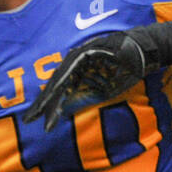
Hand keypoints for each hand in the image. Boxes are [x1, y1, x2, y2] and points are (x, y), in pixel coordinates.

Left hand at [25, 31, 149, 130]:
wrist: (143, 53)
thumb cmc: (122, 72)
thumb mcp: (100, 92)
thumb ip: (81, 99)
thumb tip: (63, 112)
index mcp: (75, 73)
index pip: (57, 91)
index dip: (45, 106)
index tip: (33, 120)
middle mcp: (74, 63)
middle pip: (54, 85)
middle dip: (42, 104)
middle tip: (29, 120)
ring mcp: (79, 56)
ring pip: (60, 78)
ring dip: (50, 96)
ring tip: (40, 113)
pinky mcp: (87, 51)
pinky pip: (72, 68)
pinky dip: (63, 81)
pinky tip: (54, 94)